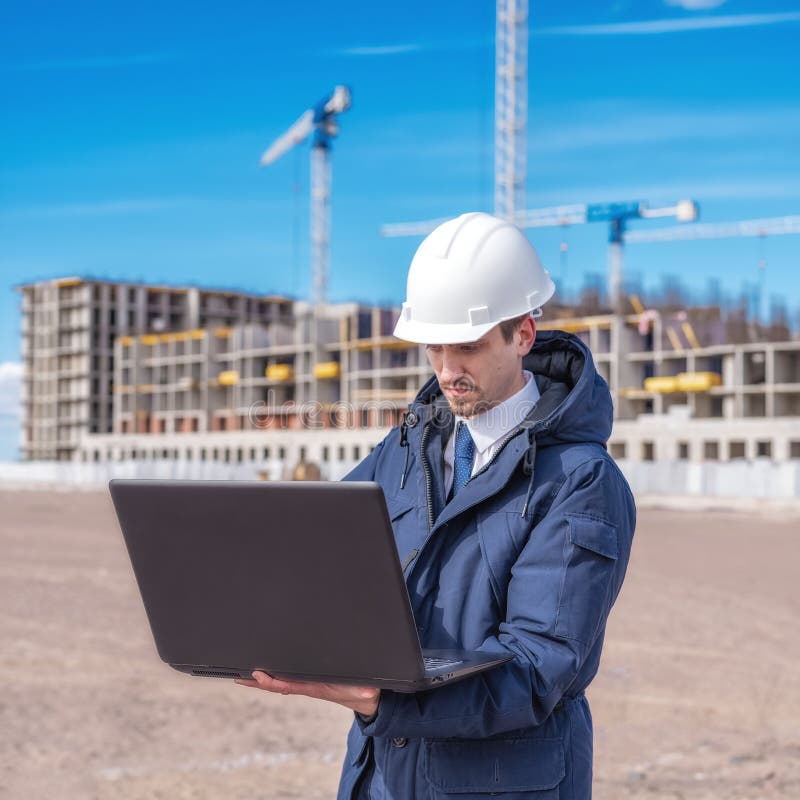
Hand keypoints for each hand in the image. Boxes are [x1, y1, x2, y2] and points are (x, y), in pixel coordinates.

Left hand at [235, 671, 379, 716]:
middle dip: (257, 682)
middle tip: (237, 677)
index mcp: (316, 688)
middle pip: (277, 684)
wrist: (365, 699)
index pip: (289, 684)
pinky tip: (266, 671)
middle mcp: (308, 686)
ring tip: (244, 674)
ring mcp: (307, 684)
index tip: (257, 675)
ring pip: (280, 681)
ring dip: (262, 679)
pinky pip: (288, 677)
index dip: (272, 681)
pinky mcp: (310, 680)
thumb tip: (368, 691)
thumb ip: (365, 690)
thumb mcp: (364, 690)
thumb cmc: (363, 692)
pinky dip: (275, 675)